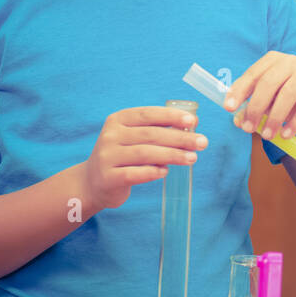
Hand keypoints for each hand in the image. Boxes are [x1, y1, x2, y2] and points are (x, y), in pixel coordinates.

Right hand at [80, 106, 207, 211]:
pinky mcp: (108, 177)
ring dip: (172, 155)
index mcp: (118, 120)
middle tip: (202, 142)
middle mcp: (111, 135)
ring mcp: (107, 156)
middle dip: (180, 138)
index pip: (148, 114)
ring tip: (192, 158)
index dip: (171, 117)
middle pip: (150, 134)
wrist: (93, 182)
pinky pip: (135, 174)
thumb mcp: (135, 138)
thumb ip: (158, 130)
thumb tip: (193, 125)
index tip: (193, 121)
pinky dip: (153, 172)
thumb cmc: (123, 156)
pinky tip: (165, 171)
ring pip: (145, 153)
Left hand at [224, 51, 295, 140]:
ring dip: (275, 118)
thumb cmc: (293, 99)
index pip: (253, 74)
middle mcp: (291, 62)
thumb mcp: (271, 101)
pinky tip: (286, 134)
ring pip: (288, 94)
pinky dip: (295, 122)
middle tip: (248, 129)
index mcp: (274, 60)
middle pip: (269, 83)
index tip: (228, 108)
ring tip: (267, 136)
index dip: (239, 91)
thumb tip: (238, 120)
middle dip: (255, 107)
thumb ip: (254, 107)